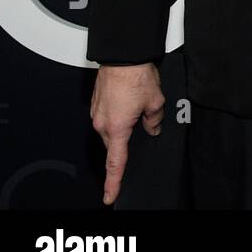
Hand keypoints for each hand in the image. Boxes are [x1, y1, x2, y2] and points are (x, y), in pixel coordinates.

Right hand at [89, 62, 164, 205]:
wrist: (123, 56)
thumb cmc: (136, 75)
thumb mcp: (155, 101)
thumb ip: (154, 120)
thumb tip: (152, 128)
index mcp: (117, 127)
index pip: (115, 163)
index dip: (113, 182)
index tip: (110, 196)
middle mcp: (102, 123)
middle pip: (115, 145)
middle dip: (126, 143)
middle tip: (141, 126)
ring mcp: (97, 113)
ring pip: (111, 130)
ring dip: (124, 126)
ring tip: (138, 107)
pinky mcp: (96, 104)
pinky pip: (107, 118)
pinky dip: (118, 116)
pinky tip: (129, 103)